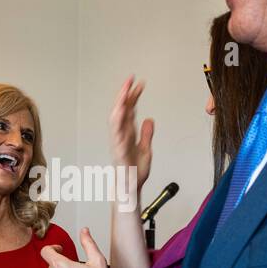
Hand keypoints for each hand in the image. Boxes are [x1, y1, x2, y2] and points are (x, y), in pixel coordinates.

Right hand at [110, 76, 153, 200]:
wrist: (130, 188)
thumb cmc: (135, 171)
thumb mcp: (146, 149)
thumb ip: (147, 134)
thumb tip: (150, 119)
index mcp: (127, 133)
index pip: (130, 110)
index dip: (134, 96)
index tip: (140, 83)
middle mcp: (121, 134)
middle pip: (121, 110)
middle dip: (124, 93)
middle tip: (131, 79)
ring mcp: (118, 141)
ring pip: (116, 118)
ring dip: (120, 103)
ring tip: (125, 90)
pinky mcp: (118, 150)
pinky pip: (116, 134)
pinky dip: (118, 121)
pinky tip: (121, 111)